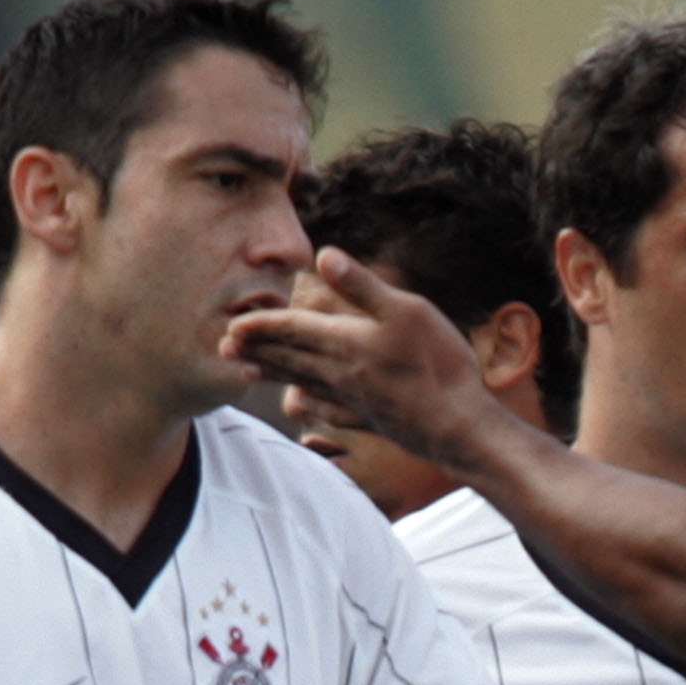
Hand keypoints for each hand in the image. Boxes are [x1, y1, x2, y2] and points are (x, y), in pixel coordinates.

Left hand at [224, 248, 495, 468]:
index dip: (261, 326)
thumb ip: (362, 286)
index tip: (232, 325)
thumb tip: (324, 255)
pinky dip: (307, 404)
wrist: (459, 428)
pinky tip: (301, 404)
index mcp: (346, 342)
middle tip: (225, 346)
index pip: (293, 330)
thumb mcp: (406, 311)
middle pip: (290, 358)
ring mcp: (354, 401)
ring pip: (303, 384)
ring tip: (248, 371)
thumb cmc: (438, 364)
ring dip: (273, 375)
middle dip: (256, 351)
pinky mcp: (370, 421)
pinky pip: (327, 412)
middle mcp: (341, 374)